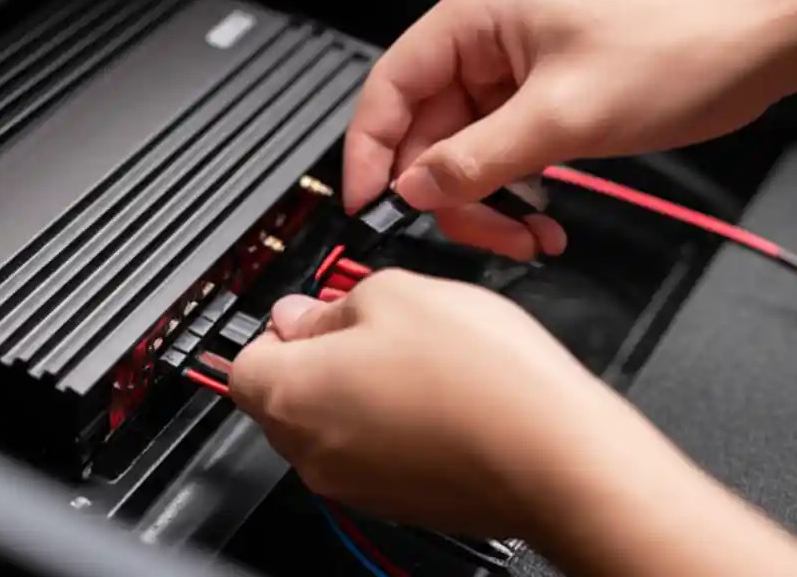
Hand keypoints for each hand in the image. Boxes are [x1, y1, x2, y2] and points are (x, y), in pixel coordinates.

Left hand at [229, 269, 656, 537]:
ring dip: (359, 391)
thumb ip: (332, 303)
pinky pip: (374, 455)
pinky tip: (442, 397)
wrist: (555, 456)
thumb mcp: (396, 292)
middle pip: (284, 398)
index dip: (277, 328)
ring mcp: (355, 486)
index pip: (241, 362)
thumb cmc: (480, 376)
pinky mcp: (399, 504)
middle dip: (318, 358)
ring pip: (331, 427)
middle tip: (376, 325)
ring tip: (420, 359)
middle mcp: (312, 453)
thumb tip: (305, 316)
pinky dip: (393, 425)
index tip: (313, 309)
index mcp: (293, 395)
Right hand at [346, 0, 784, 259]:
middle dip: (451, 193)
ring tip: (527, 238)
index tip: (368, 205)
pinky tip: (542, 224)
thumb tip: (414, 190)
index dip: (372, 151)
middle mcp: (488, 35)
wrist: (757, 45)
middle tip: (482, 237)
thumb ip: (477, 160)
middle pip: (429, 130)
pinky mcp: (541, 95)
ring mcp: (515, 67)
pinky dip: (517, 194)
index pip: (392, 86)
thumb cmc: (677, 49)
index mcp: (478, 12)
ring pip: (465, 151)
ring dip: (490, 203)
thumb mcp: (564, 117)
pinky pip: (503, 153)